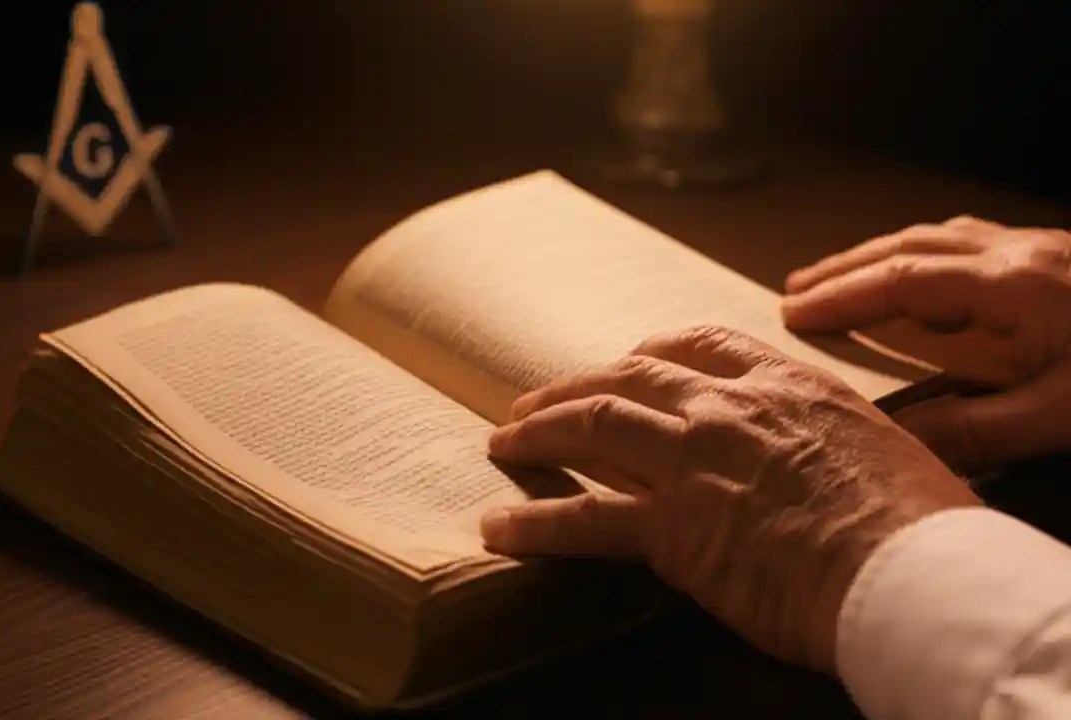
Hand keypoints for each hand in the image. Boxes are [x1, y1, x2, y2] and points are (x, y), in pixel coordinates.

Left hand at [482, 326, 979, 672]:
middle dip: (573, 385)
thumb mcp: (881, 448)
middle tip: (536, 400)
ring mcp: (692, 460)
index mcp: (784, 383)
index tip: (626, 359)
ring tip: (505, 441)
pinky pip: (581, 517)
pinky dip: (533, 521)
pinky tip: (499, 526)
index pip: (699, 344)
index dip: (649, 350)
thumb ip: (828, 438)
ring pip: (591, 425)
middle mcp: (726, 408)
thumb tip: (818, 458)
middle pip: (627, 375)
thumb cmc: (918, 523)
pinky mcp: (671, 527)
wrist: (913, 571)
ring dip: (538, 431)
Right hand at [783, 216, 1070, 473]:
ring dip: (884, 255)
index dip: (841, 296)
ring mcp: (1047, 247)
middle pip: (913, 245)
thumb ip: (977, 429)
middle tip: (795, 290)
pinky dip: (929, 253)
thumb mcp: (1063, 416)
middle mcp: (1022, 252)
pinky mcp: (1065, 255)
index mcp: (1014, 287)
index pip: (904, 281)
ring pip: (943, 236)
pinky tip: (928, 272)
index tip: (792, 314)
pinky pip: (975, 241)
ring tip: (845, 276)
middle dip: (847, 268)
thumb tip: (893, 438)